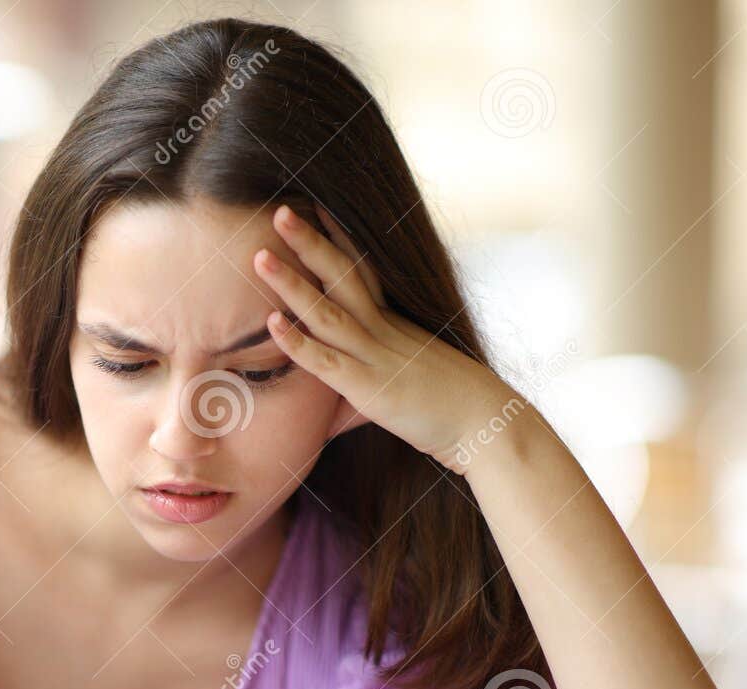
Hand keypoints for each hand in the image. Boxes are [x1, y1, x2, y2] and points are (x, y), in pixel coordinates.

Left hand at [253, 204, 518, 473]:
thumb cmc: (452, 407)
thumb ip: (375, 379)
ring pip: (327, 312)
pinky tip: (273, 322)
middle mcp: (383, 331)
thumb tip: (349, 396)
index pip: (362, 272)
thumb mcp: (412, 380)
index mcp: (394, 325)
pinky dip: (298, 343)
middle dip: (309, 243)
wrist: (488, 423)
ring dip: (291, 283)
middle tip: (279, 212)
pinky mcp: (368, 388)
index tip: (315, 207)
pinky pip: (327, 362)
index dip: (338, 240)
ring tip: (258, 256)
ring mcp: (374, 357)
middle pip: (342, 277)